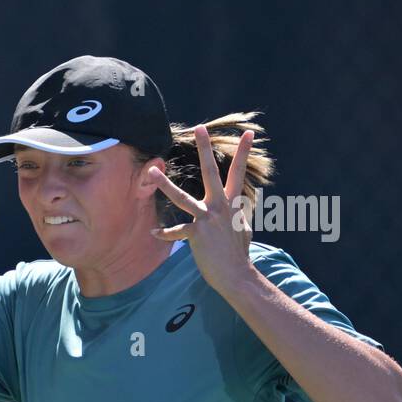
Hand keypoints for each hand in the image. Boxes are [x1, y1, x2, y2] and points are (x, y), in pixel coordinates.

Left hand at [149, 126, 257, 296]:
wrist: (237, 273)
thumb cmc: (238, 253)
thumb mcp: (242, 227)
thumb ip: (237, 213)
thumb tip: (239, 208)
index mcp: (232, 203)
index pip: (238, 173)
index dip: (245, 152)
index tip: (249, 133)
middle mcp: (220, 207)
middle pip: (211, 172)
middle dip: (205, 149)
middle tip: (199, 128)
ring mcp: (208, 219)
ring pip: (182, 197)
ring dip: (165, 184)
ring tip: (152, 171)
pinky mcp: (197, 234)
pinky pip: (176, 231)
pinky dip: (164, 233)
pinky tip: (153, 231)